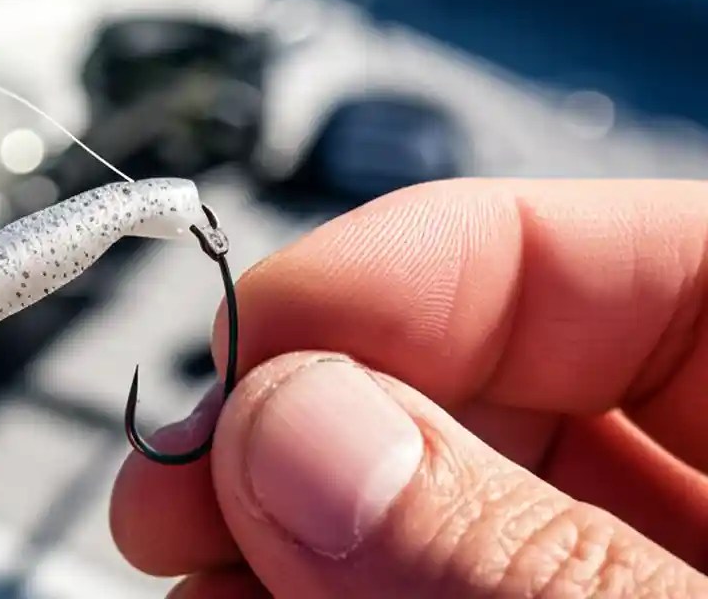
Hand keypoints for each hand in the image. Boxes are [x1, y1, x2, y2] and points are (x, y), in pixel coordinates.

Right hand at [111, 179, 707, 596]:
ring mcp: (643, 584)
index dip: (398, 271)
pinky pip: (435, 595)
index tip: (242, 342)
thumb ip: (518, 554)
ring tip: (191, 574)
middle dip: (307, 420)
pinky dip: (317, 595)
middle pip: (491, 391)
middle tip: (181, 486)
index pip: (606, 259)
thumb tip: (296, 430)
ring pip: (437, 506)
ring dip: (285, 520)